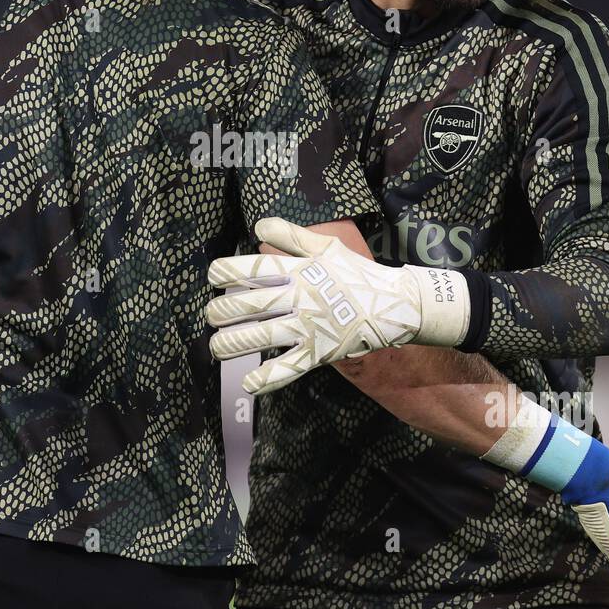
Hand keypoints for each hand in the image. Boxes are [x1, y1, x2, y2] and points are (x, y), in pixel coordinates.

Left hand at [206, 218, 469, 394]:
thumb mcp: (326, 247)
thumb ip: (291, 235)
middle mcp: (303, 298)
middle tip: (211, 315)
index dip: (230, 271)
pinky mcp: (321, 353)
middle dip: (225, 310)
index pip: (259, 268)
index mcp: (302, 271)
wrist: (396, 304)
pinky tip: (248, 383)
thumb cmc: (357, 274)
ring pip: (264, 336)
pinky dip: (269, 377)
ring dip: (234, 343)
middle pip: (255, 304)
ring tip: (216, 348)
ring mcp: (311, 327)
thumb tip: (258, 224)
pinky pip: (291, 367)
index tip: (213, 276)